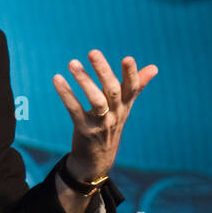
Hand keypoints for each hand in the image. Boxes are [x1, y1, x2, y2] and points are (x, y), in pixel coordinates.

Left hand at [52, 51, 157, 181]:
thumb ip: (137, 86)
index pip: (132, 88)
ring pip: (95, 101)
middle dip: (103, 71)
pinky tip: (57, 79)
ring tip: (72, 63)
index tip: (128, 58)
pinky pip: (75, 109)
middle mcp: (115, 114)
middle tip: (93, 52)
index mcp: (125, 106)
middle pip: (112, 91)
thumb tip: (154, 67)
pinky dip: (66, 94)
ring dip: (84, 80)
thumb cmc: (111, 126)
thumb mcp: (124, 107)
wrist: (98, 160)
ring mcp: (100, 123)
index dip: (131, 74)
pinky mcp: (84, 129)